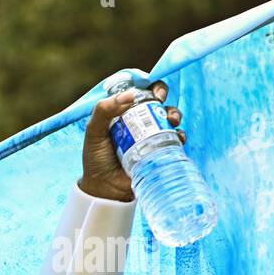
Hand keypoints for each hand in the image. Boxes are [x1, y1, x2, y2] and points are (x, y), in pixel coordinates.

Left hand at [80, 79, 184, 201]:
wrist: (105, 188)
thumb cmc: (96, 159)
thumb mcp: (93, 132)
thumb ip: (103, 111)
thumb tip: (130, 94)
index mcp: (123, 112)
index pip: (138, 91)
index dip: (147, 86)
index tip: (150, 90)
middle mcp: (139, 120)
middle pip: (156, 100)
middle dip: (163, 95)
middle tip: (159, 100)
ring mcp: (151, 134)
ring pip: (169, 116)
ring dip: (174, 113)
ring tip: (171, 120)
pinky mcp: (160, 149)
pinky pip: (176, 138)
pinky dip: (179, 134)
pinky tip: (176, 137)